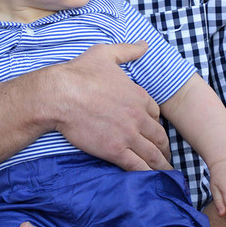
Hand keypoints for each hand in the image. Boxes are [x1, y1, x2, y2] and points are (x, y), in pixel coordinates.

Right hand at [52, 42, 170, 171]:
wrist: (60, 94)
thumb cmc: (80, 73)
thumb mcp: (106, 54)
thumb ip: (128, 51)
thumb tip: (144, 45)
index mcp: (138, 95)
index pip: (156, 114)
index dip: (156, 123)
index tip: (154, 131)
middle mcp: (138, 116)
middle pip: (159, 136)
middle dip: (163, 148)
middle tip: (165, 156)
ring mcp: (128, 135)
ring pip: (153, 154)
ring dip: (161, 165)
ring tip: (165, 174)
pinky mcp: (116, 150)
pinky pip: (138, 166)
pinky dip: (149, 175)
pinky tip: (153, 181)